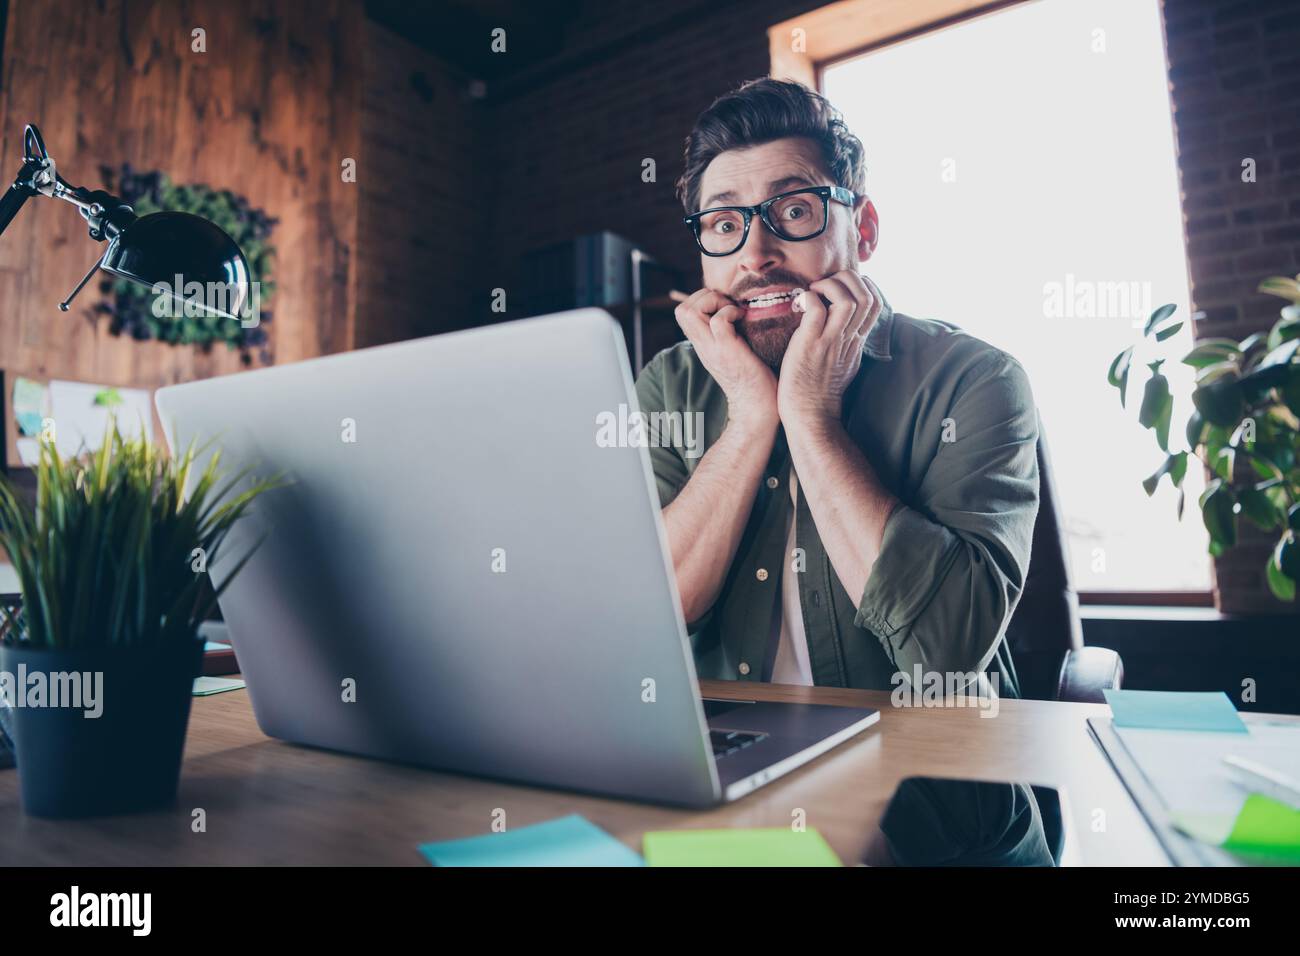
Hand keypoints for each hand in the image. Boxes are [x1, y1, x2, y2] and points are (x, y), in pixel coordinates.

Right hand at [674, 288, 777, 428]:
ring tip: (733, 312)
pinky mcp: (726, 350)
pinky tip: (743, 320)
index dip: (702, 299)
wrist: (757, 405)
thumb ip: (726, 332)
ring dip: (714, 302)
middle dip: (706, 296)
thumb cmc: (753, 376)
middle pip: (682, 309)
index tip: (724, 306)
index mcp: (702, 343)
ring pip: (691, 311)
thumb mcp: (731, 349)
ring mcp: (712, 348)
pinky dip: (730, 312)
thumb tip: (738, 309)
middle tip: (727, 306)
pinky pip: (718, 320)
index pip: (683, 311)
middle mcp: (702, 345)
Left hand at [777, 270, 881, 426]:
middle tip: (825, 285)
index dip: (863, 284)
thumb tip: (845, 321)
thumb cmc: (821, 389)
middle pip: (865, 296)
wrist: (810, 414)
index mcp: (857, 340)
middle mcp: (847, 338)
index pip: (875, 302)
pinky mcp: (810, 345)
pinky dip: (809, 299)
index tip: (843, 286)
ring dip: (829, 286)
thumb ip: (848, 340)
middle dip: (847, 278)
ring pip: (847, 300)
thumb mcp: (845, 361)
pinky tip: (800, 305)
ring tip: (814, 291)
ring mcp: (830, 341)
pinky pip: (816, 310)